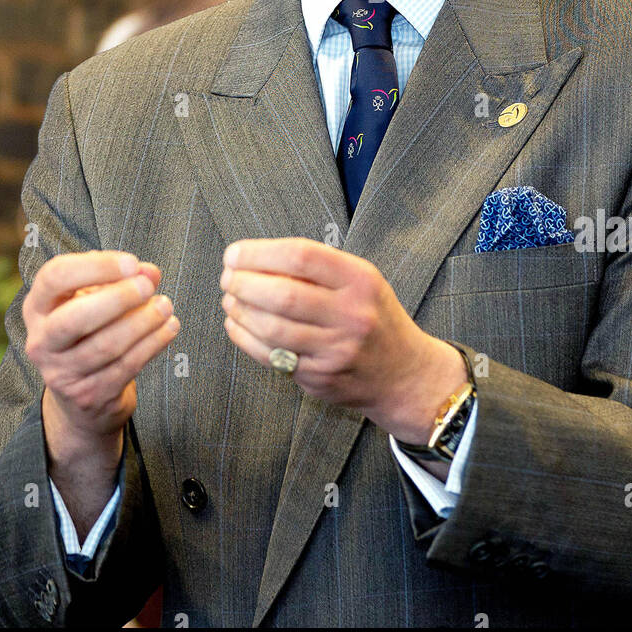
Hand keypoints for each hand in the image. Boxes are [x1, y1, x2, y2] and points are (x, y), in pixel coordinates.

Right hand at [24, 250, 179, 449]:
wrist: (80, 393)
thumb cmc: (88, 331)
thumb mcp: (94, 298)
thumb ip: (120, 279)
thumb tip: (150, 272)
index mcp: (37, 307)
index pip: (55, 277)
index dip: (95, 267)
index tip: (131, 262)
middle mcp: (41, 342)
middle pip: (74, 318)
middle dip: (118, 299)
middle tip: (147, 286)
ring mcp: (61, 373)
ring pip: (106, 346)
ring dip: (142, 322)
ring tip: (165, 306)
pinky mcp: (88, 396)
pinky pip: (125, 367)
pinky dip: (152, 344)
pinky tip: (168, 328)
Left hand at [219, 238, 465, 442]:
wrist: (404, 374)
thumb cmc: (373, 316)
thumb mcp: (360, 280)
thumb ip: (317, 268)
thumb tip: (254, 257)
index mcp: (360, 280)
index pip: (302, 256)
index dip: (260, 252)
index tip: (235, 253)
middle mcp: (351, 315)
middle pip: (283, 295)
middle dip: (243, 283)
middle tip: (227, 277)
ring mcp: (336, 351)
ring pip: (272, 328)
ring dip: (239, 310)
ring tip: (229, 298)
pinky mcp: (320, 378)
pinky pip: (271, 356)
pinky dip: (244, 337)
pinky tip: (235, 323)